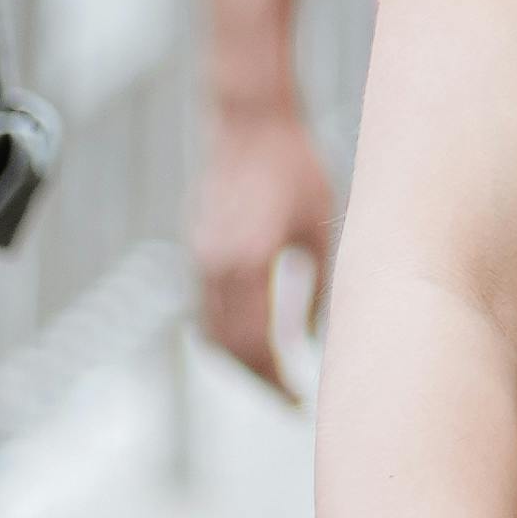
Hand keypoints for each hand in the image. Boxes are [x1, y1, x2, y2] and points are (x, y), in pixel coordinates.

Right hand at [196, 92, 336, 391]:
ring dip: (238, 361)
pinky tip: (255, 338)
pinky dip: (227, 333)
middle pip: (227, 348)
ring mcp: (200, 257)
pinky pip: (206, 307)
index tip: (297, 399)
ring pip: (210, 332)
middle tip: (288, 399)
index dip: (275, 380)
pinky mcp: (197, 248)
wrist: (247, 118)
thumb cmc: (294, 163)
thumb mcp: (319, 224)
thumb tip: (311, 335)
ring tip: (273, 376)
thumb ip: (317, 283)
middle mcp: (215, 266)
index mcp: (248, 262)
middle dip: (257, 380)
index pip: (256, 345)